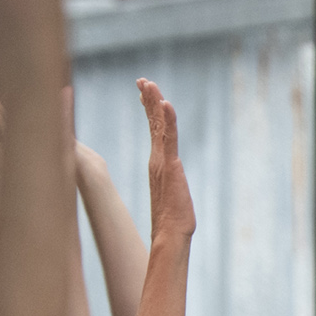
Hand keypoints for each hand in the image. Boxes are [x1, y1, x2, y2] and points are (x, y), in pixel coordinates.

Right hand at [136, 79, 192, 243]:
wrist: (170, 234)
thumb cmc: (173, 223)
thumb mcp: (173, 198)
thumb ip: (170, 190)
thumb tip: (171, 194)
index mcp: (157, 165)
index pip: (155, 132)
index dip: (150, 112)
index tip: (146, 95)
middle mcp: (156, 160)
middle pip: (153, 123)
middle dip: (148, 100)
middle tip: (143, 81)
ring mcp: (162, 161)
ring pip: (158, 126)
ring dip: (154, 102)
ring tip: (148, 84)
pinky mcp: (170, 166)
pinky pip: (169, 138)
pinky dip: (167, 119)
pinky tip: (166, 103)